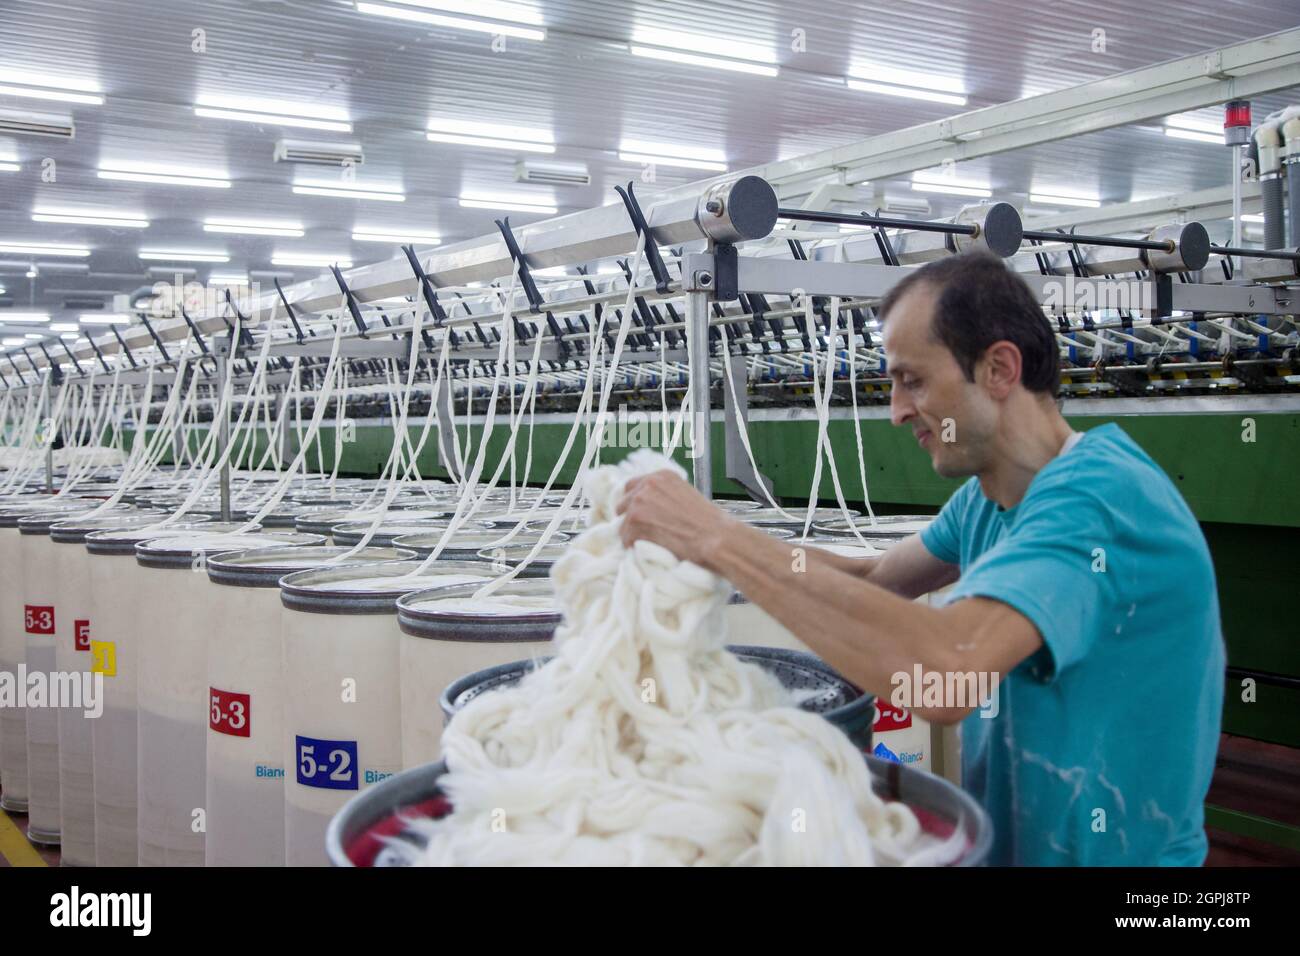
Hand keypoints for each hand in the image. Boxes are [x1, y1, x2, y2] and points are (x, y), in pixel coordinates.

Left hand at [616, 469, 734, 568]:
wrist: (715, 537)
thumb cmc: (708, 523)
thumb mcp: (685, 496)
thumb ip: (664, 496)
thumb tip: (650, 508)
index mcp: (660, 476)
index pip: (632, 486)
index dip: (634, 503)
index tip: (640, 515)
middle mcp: (647, 485)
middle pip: (623, 504)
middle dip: (631, 519)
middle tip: (645, 533)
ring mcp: (639, 503)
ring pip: (622, 524)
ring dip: (633, 535)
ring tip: (651, 544)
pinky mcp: (635, 522)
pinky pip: (625, 539)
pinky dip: (635, 547)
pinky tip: (650, 549)